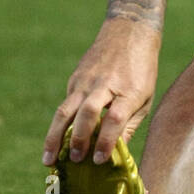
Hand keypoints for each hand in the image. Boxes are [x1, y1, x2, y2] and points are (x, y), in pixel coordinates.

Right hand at [42, 17, 160, 165]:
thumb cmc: (141, 71)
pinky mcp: (75, 79)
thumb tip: (114, 156)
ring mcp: (86, 81)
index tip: (99, 160)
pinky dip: (59, 126)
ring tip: (48, 159)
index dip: (106, 140)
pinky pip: (65, 105)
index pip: (115, 118)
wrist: (128, 32)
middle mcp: (105, 85)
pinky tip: (55, 144)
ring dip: (54, 136)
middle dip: (78, 139)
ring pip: (65, 110)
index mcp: (129, 91)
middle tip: (75, 160)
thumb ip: (129, 125)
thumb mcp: (145, 98)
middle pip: (87, 113)